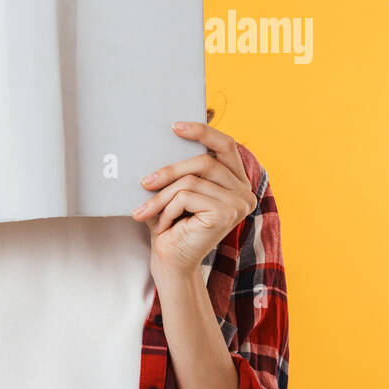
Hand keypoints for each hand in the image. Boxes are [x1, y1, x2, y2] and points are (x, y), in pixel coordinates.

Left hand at [132, 121, 256, 281]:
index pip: (226, 145)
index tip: (175, 126)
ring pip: (191, 181)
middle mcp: (245, 191)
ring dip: (162, 197)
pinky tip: (164, 226)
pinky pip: (187, 197)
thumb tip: (174, 128)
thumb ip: (183, 167)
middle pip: (204, 162)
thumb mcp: (177, 190)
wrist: (171, 262)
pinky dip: (168, 210)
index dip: (203, 132)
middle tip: (143, 183)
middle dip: (169, 171)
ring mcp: (239, 203)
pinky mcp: (227, 214)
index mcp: (236, 182)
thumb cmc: (171, 225)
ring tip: (145, 211)